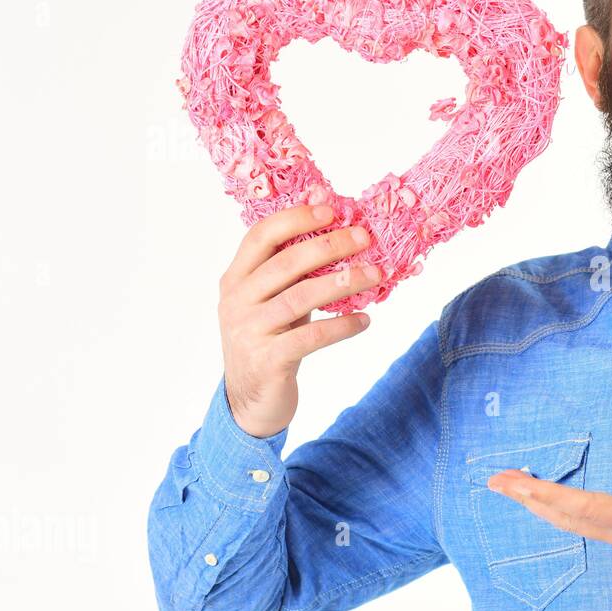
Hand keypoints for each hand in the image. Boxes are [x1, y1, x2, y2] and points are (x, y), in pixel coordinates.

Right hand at [217, 203, 381, 437]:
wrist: (249, 400)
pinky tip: (365, 320)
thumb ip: (292, 273)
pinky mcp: (268, 360)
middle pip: (286, 263)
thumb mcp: (273, 302)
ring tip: (376, 275)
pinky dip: (342, 326)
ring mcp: (249, 331)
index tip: (331, 210)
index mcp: (235, 278)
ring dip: (344, 282)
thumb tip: (341, 235)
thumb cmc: (270, 340)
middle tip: (365, 238)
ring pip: (301, 297)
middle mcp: (237, 301)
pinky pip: (311, 336)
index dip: (296, 219)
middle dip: (330, 246)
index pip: (261, 236)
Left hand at [486, 464, 611, 610]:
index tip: (510, 483)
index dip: (543, 493)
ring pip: (577, 522)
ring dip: (545, 505)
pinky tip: (565, 508)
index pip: (581, 506)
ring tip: (520, 490)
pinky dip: (568, 511)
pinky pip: (593, 524)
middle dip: (529, 498)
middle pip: (568, 517)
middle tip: (495, 481)